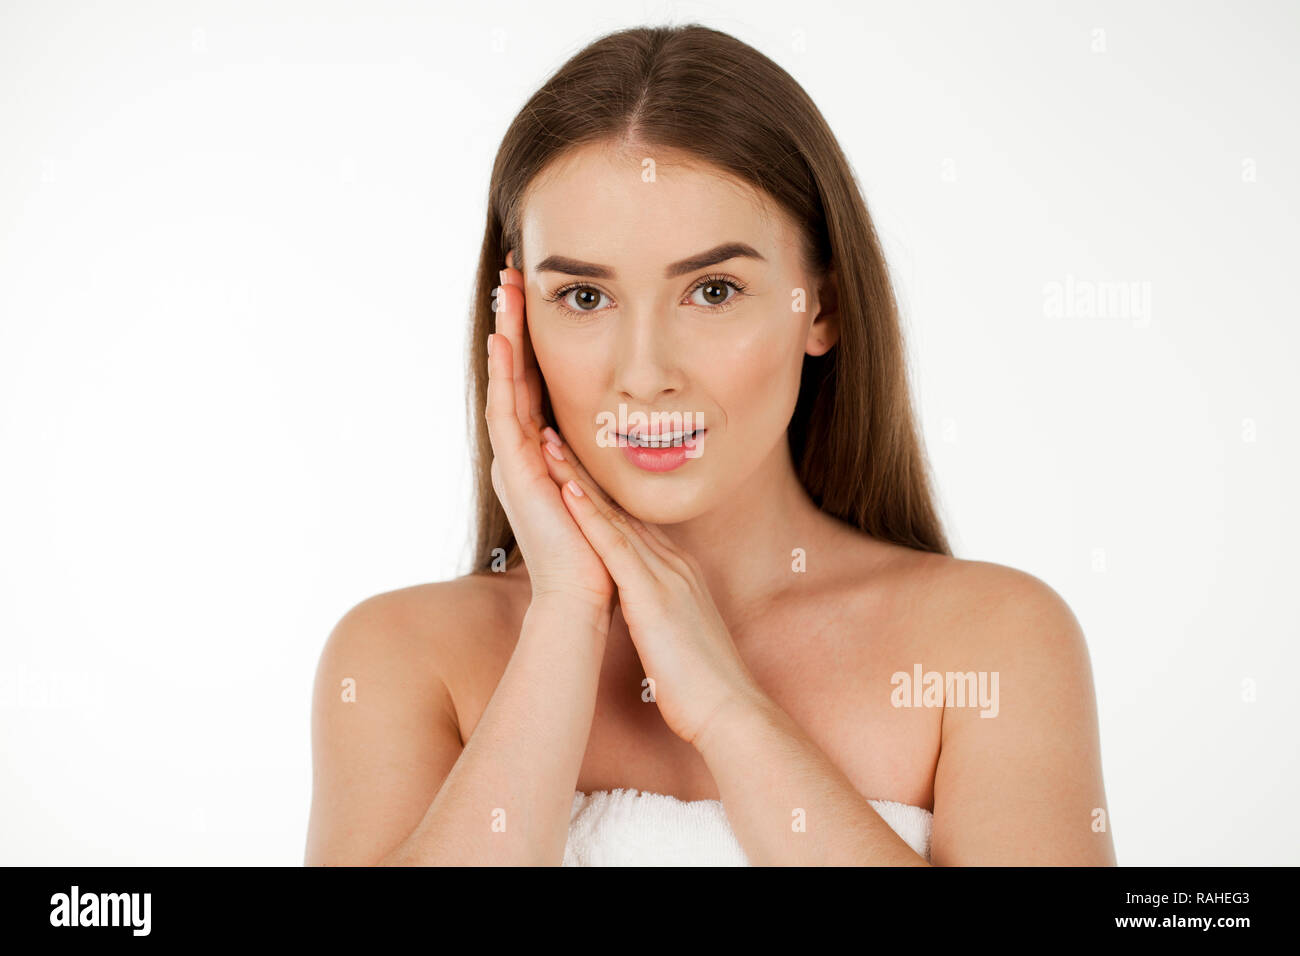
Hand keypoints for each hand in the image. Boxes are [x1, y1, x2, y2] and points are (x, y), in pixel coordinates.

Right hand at [485, 253, 614, 611]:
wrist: (586, 602)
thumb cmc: (605, 560)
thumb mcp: (611, 497)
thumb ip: (612, 469)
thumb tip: (642, 441)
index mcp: (544, 458)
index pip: (537, 386)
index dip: (536, 343)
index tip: (539, 298)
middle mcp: (524, 456)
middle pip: (515, 377)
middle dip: (514, 327)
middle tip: (511, 278)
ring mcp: (516, 464)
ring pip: (505, 387)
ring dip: (504, 339)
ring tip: (504, 294)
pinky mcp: (518, 476)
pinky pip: (506, 416)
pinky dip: (503, 378)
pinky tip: (503, 343)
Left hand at [545, 465, 766, 746]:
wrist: (730, 711)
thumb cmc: (705, 686)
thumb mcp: (681, 638)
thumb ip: (664, 615)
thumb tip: (649, 614)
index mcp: (679, 575)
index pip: (632, 525)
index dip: (601, 493)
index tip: (574, 465)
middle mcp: (674, 565)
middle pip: (620, 510)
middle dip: (585, 472)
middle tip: (554, 434)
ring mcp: (666, 577)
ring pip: (614, 518)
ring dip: (579, 480)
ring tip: (549, 446)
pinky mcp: (653, 597)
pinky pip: (616, 548)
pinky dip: (591, 517)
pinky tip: (568, 491)